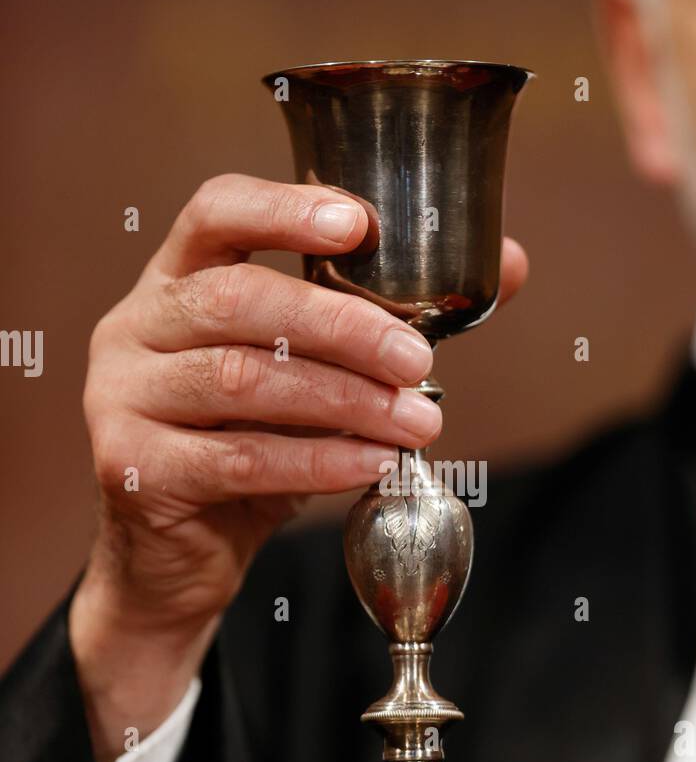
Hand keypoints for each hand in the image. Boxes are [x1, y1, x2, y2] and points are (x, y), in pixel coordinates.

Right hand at [69, 173, 527, 761]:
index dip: (285, 208)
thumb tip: (507, 268)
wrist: (183, 553)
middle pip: (239, 299)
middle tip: (420, 361)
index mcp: (177, 279)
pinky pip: (238, 458)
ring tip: (418, 422)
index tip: (360, 221)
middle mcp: (137, 325)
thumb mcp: (318, 376)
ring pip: (243, 380)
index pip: (216, 212)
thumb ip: (390, 322)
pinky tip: (371, 464)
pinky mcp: (132, 467)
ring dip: (345, 400)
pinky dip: (317, 460)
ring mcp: (123, 395)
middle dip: (344, 326)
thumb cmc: (254, 444)